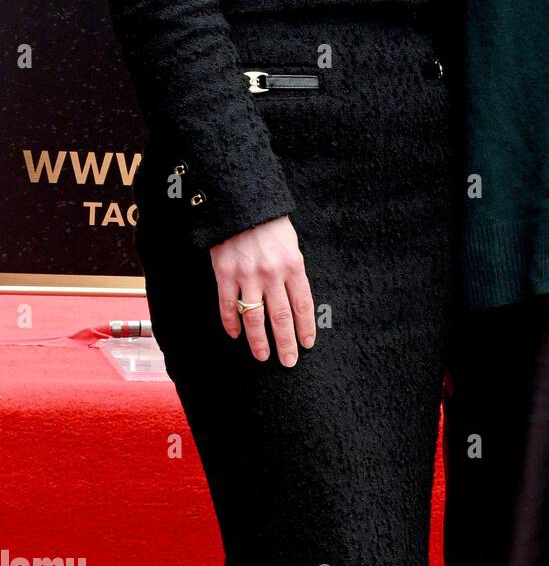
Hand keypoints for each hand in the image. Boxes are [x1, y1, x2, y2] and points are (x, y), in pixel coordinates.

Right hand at [210, 215, 315, 365]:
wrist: (241, 204)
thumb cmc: (269, 224)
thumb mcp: (291, 244)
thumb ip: (293, 271)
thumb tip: (295, 301)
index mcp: (293, 265)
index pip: (302, 305)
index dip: (305, 328)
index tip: (306, 345)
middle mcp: (272, 273)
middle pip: (281, 317)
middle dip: (286, 343)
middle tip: (288, 362)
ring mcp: (247, 275)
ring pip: (254, 318)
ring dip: (259, 342)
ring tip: (263, 357)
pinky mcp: (224, 274)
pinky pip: (228, 306)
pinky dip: (231, 324)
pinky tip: (235, 336)